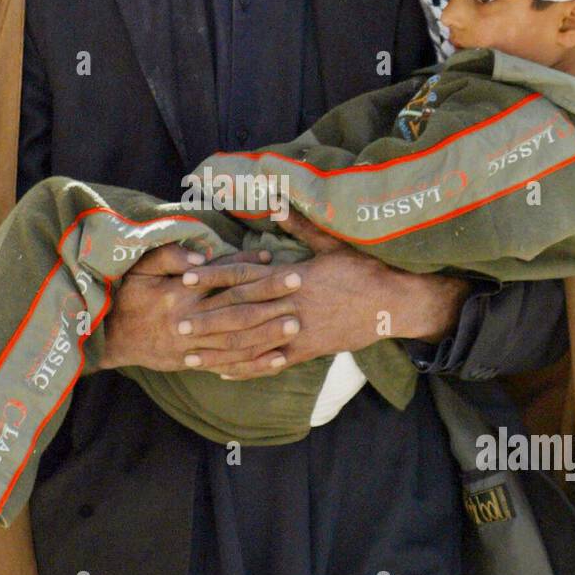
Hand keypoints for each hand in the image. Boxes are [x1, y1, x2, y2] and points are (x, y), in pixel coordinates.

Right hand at [98, 239, 305, 374]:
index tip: (272, 258)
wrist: (112, 338)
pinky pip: (229, 365)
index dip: (246, 266)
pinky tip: (278, 359)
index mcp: (178, 293)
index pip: (219, 277)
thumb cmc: (129, 296)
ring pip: (236, 340)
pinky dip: (255, 365)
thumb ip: (169, 255)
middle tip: (298, 284)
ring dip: (267, 332)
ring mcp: (194, 346)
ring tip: (295, 323)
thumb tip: (202, 254)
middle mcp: (189, 320)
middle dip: (268, 295)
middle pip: (235, 307)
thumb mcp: (140, 268)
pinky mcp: (195, 363)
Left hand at [174, 208, 468, 378]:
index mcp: (294, 276)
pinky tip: (225, 372)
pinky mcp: (309, 351)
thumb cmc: (366, 268)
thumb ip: (301, 226)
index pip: (246, 275)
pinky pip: (272, 363)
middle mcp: (292, 305)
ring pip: (252, 344)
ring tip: (191, 355)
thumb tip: (275, 202)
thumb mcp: (334, 242)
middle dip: (208, 318)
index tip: (188, 276)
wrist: (396, 303)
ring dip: (220, 350)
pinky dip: (248, 369)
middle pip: (241, 313)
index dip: (215, 276)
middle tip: (177, 322)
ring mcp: (300, 331)